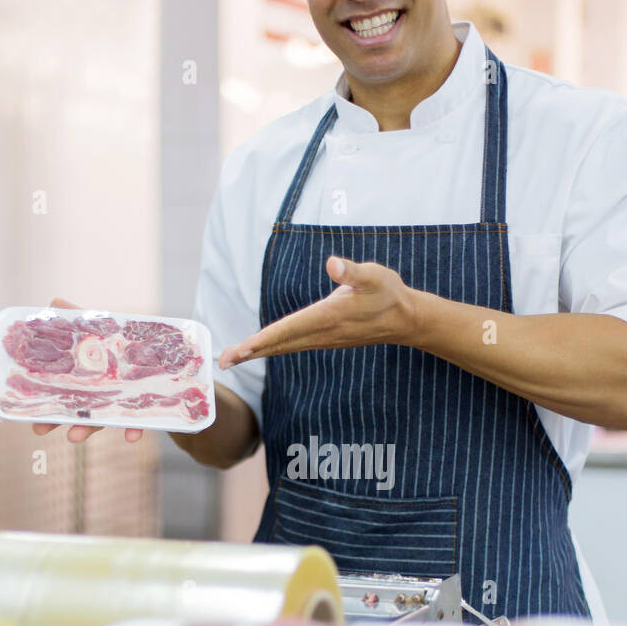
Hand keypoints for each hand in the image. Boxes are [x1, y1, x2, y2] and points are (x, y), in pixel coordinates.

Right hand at [31, 297, 142, 442]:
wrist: (168, 358)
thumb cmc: (124, 342)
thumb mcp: (101, 327)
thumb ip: (80, 318)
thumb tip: (54, 303)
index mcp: (84, 375)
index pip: (59, 389)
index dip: (43, 400)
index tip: (27, 415)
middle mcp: (98, 393)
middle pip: (74, 408)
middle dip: (56, 419)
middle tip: (39, 429)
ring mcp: (119, 403)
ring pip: (101, 419)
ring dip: (86, 428)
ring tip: (73, 437)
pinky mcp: (142, 409)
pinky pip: (137, 421)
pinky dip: (133, 428)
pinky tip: (131, 436)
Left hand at [218, 256, 417, 367]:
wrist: (404, 319)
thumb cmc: (388, 292)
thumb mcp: (374, 275)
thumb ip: (352, 271)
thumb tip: (333, 263)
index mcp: (329, 316)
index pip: (289, 329)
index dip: (263, 338)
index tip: (242, 348)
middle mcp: (322, 332)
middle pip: (280, 344)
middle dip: (250, 352)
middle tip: (222, 361)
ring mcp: (323, 339)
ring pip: (284, 347)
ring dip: (257, 353)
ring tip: (231, 358)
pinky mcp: (324, 339)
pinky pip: (292, 346)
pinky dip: (272, 349)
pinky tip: (259, 350)